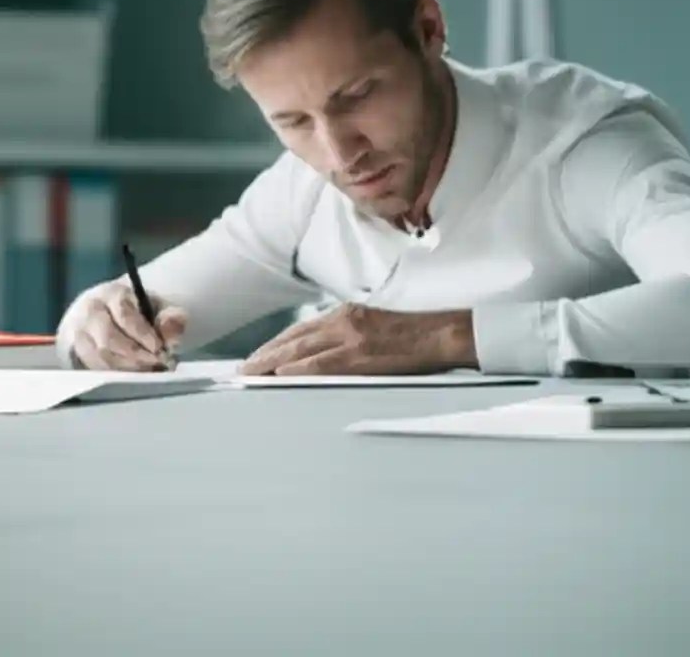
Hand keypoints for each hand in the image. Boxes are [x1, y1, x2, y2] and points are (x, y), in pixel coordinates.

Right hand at [64, 281, 187, 370]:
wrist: (108, 311)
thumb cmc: (137, 311)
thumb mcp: (158, 307)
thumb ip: (170, 319)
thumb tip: (170, 334)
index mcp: (111, 294)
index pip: (124, 315)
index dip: (143, 335)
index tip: (160, 349)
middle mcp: (89, 311)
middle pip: (108, 339)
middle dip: (135, 356)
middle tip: (156, 364)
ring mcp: (78, 331)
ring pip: (99, 357)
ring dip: (127, 368)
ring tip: (147, 370)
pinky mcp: (74, 350)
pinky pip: (93, 368)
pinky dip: (115, 374)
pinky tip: (132, 374)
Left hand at [240, 304, 476, 375]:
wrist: (445, 331)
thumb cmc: (417, 330)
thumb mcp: (377, 322)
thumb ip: (351, 331)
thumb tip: (328, 348)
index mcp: (347, 313)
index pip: (302, 330)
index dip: (277, 345)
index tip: (259, 357)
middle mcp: (343, 322)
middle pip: (294, 340)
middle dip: (266, 356)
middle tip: (244, 370)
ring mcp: (351, 338)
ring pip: (300, 352)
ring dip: (272, 365)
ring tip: (251, 376)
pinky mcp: (361, 354)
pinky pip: (321, 365)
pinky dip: (297, 371)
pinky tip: (280, 377)